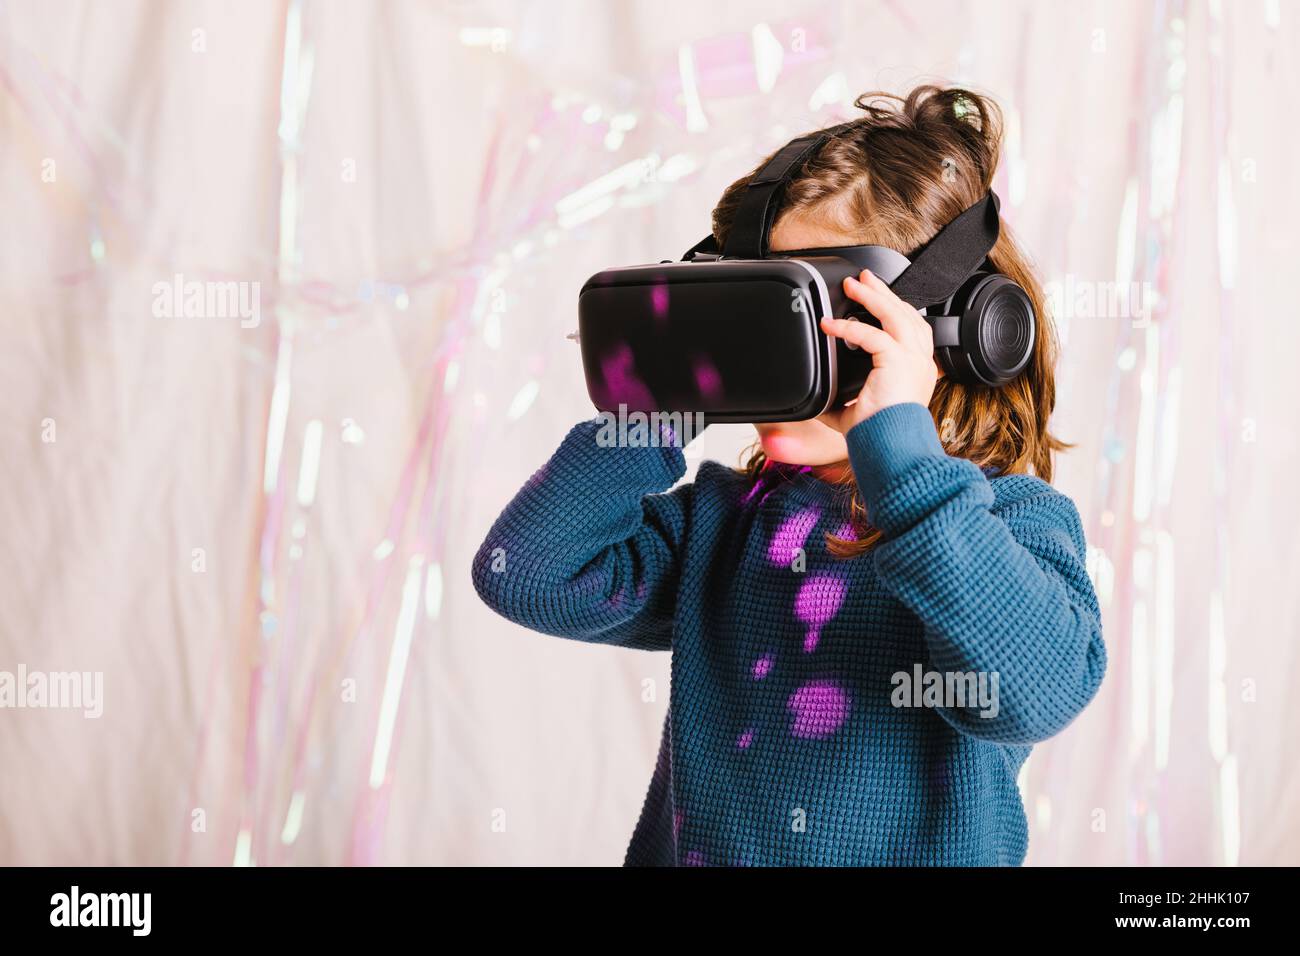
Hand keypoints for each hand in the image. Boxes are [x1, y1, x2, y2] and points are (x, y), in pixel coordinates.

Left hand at [817, 269, 941, 434]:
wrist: (890, 448)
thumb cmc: (880, 436)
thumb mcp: (856, 414)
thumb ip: (840, 402)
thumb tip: (818, 402)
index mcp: (916, 372)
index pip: (911, 330)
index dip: (894, 311)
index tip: (874, 299)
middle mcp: (920, 362)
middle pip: (906, 314)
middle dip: (884, 293)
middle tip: (863, 278)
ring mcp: (914, 359)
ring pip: (895, 314)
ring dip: (872, 296)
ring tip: (853, 284)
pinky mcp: (900, 361)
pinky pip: (873, 334)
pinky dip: (849, 327)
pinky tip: (831, 325)